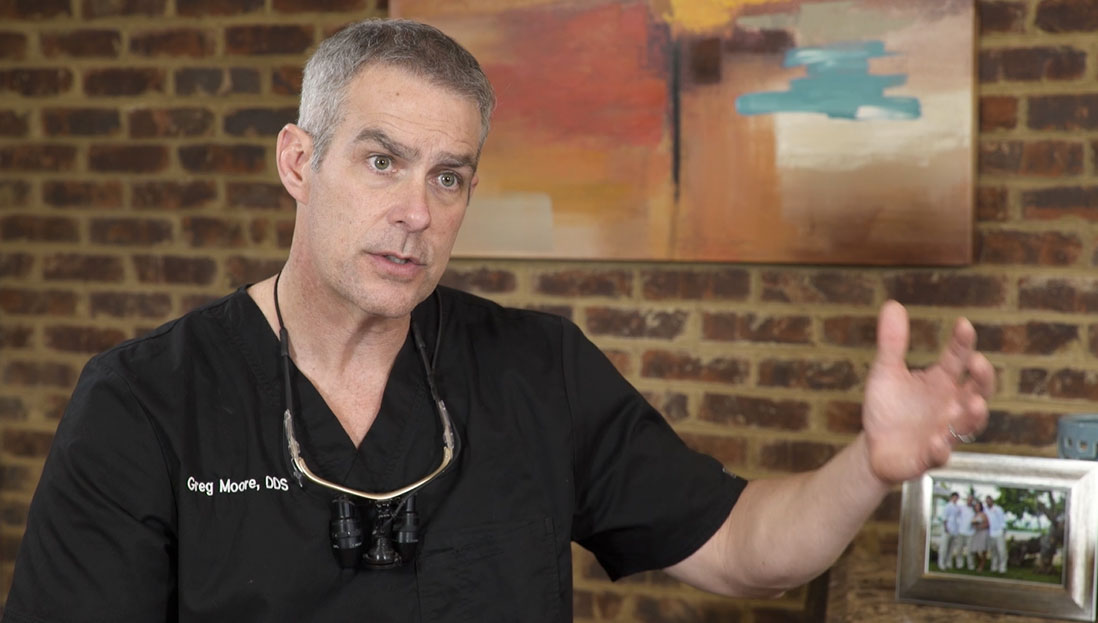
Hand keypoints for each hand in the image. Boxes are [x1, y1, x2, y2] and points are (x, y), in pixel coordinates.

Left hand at [861, 301, 994, 483]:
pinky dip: (940, 449)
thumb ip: (892, 342)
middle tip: (978, 363)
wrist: (874, 448)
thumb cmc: (888, 409)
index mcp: (942, 382)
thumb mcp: (886, 372)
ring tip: (973, 403)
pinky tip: (937, 441)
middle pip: (978, 391)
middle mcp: (950, 406)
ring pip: (968, 425)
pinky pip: (940, 455)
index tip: (962, 324)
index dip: (963, 342)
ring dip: (972, 415)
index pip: (958, 358)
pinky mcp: (929, 456)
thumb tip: (892, 304)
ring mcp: (944, 432)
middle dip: (982, 378)